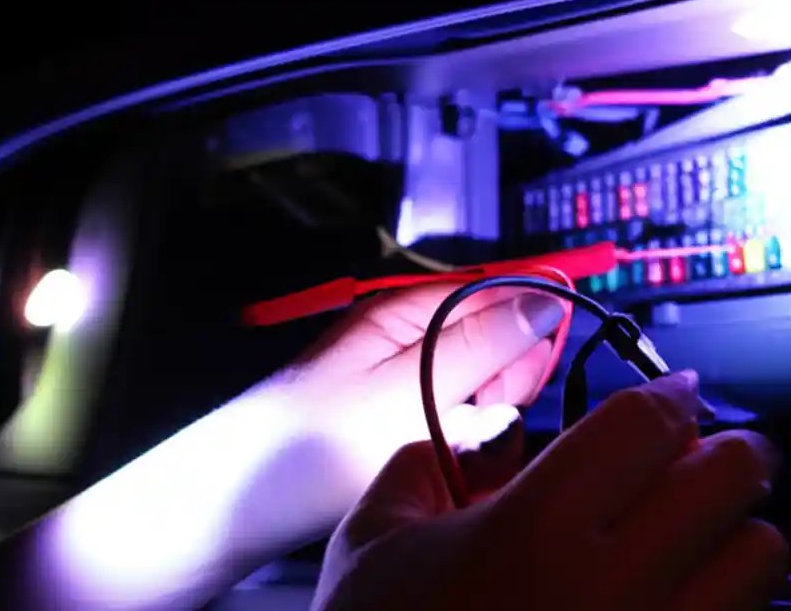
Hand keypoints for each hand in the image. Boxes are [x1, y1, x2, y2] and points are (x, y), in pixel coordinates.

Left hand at [256, 284, 565, 532]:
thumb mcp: (410, 388)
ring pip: (479, 381)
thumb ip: (482, 344)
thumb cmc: (321, 439)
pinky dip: (455, 434)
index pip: (499, 293)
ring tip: (444, 445)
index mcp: (410, 309)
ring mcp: (402, 372)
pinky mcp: (396, 412)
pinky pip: (451, 410)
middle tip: (470, 421)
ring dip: (479, 414)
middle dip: (502, 380)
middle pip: (495, 338)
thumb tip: (546, 297)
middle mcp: (409, 331)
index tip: (518, 381)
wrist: (243, 498)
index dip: (527, 331)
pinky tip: (434, 456)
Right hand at [313, 371, 789, 610]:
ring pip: (760, 555)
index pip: (646, 424)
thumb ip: (432, 464)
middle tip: (702, 457)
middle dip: (726, 451)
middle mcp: (612, 587)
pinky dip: (727, 600)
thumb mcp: (373, 546)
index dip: (669, 396)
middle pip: (731, 476)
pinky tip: (682, 599)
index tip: (673, 397)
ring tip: (698, 537)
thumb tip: (499, 437)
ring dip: (736, 531)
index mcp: (536, 529)